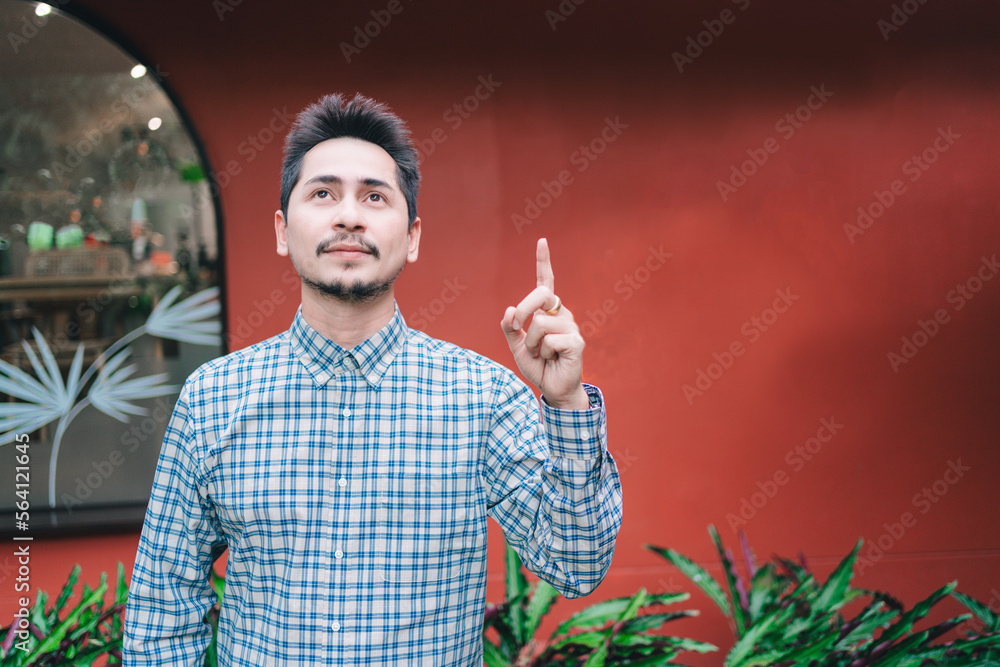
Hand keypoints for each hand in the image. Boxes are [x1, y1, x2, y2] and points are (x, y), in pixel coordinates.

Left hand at [501, 238, 589, 408]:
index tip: (542, 241)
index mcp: (547, 311)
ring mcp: (571, 326)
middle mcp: (561, 313)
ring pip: (540, 323)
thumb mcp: (517, 346)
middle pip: (540, 296)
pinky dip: (544, 352)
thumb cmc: (538, 365)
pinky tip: (553, 358)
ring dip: (533, 343)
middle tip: (519, 331)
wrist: (553, 388)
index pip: (545, 282)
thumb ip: (510, 328)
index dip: (543, 261)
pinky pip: (549, 339)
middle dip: (522, 312)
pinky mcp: (576, 341)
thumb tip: (509, 310)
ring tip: (542, 354)